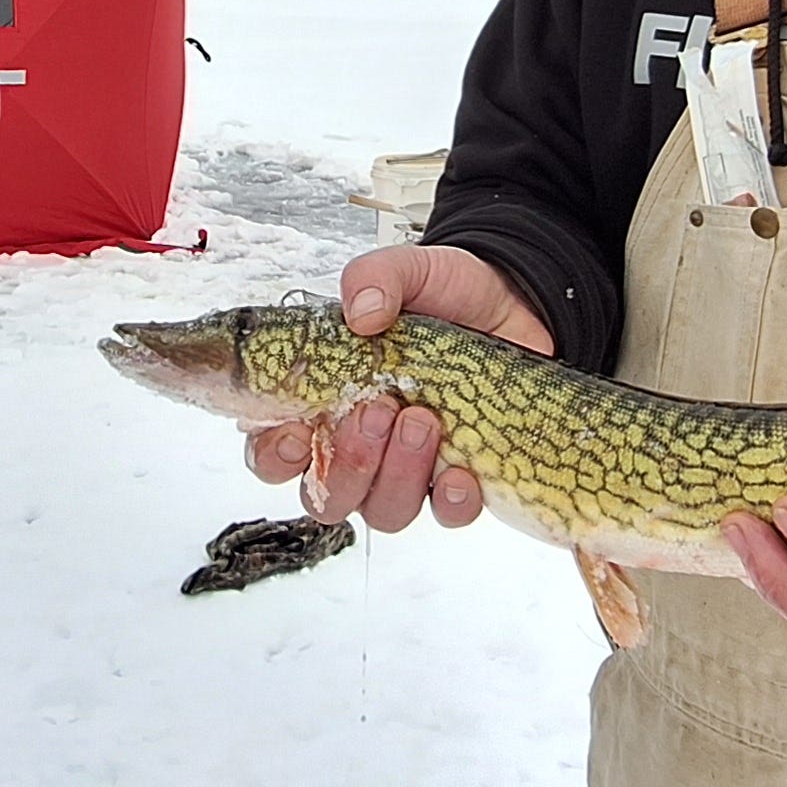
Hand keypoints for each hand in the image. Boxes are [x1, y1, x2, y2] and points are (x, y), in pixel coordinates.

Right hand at [241, 244, 555, 533]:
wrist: (513, 302)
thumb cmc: (444, 295)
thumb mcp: (408, 271)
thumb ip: (374, 278)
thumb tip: (363, 312)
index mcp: (322, 402)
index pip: (273, 453)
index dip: (275, 456)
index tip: (298, 432)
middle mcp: (357, 447)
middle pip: (326, 496)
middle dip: (349, 463)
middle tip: (378, 409)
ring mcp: (408, 470)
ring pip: (383, 511)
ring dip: (398, 475)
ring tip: (423, 419)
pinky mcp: (460, 480)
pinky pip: (447, 515)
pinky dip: (452, 500)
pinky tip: (462, 470)